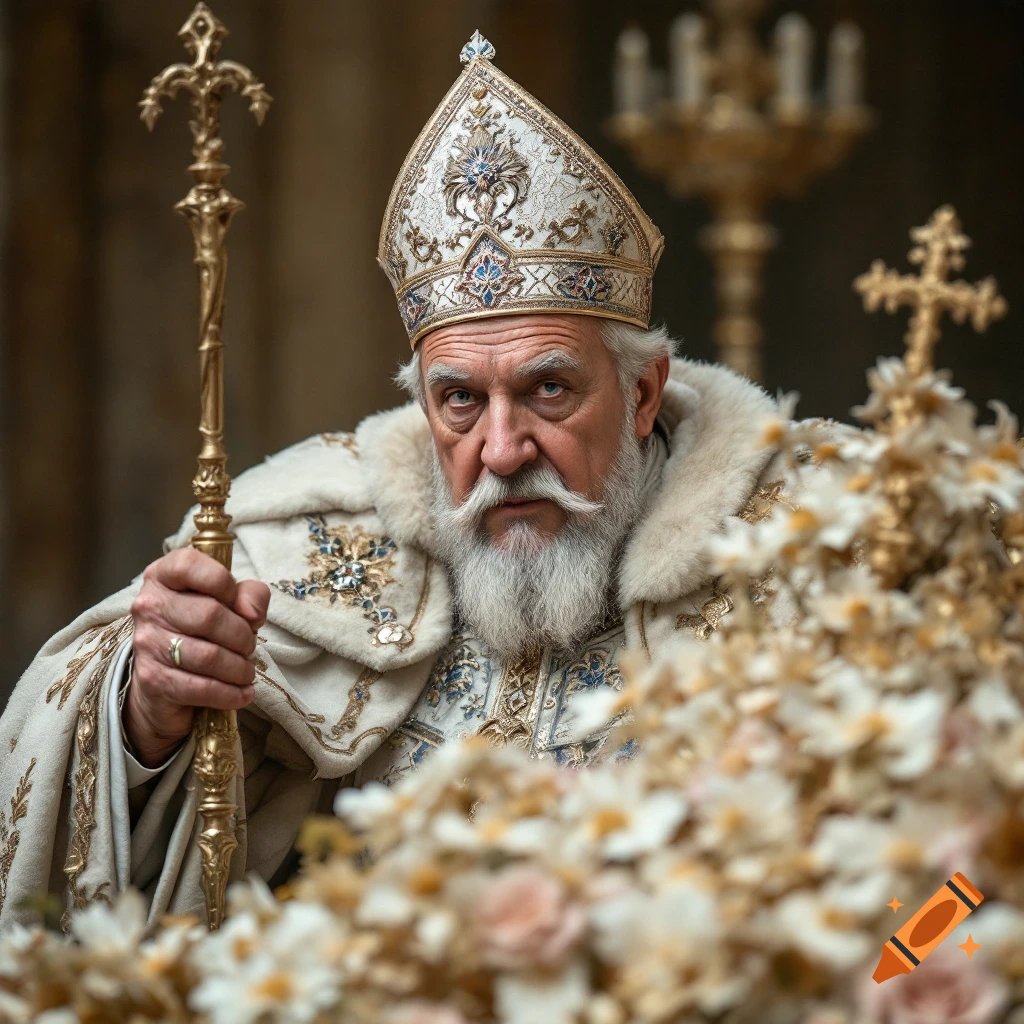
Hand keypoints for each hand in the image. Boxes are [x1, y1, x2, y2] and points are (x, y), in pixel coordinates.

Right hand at [126, 547, 270, 767]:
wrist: (163, 685)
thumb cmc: (202, 633)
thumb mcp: (229, 603)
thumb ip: (249, 594)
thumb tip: (252, 612)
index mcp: (163, 576)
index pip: (189, 564)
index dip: (224, 583)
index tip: (239, 604)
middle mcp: (149, 605)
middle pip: (209, 615)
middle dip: (242, 635)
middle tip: (249, 647)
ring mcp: (147, 643)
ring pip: (209, 655)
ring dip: (239, 668)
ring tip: (246, 671)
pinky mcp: (152, 680)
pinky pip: (201, 687)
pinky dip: (230, 693)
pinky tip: (242, 693)